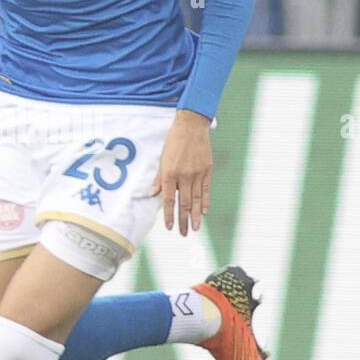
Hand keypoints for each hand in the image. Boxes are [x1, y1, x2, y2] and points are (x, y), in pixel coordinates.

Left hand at [150, 109, 212, 234]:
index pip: (168, 199)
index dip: (169, 214)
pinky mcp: (207, 170)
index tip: (170, 227)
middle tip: (183, 233)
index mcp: (170, 173)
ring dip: (195, 216)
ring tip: (195, 228)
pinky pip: (206, 189)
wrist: (191, 126)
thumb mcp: (162, 158)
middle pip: (183, 203)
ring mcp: (197, 173)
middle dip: (183, 220)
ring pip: (196, 199)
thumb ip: (158, 178)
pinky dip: (205, 201)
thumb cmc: (173, 141)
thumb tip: (152, 194)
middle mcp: (183, 175)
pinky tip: (204, 212)